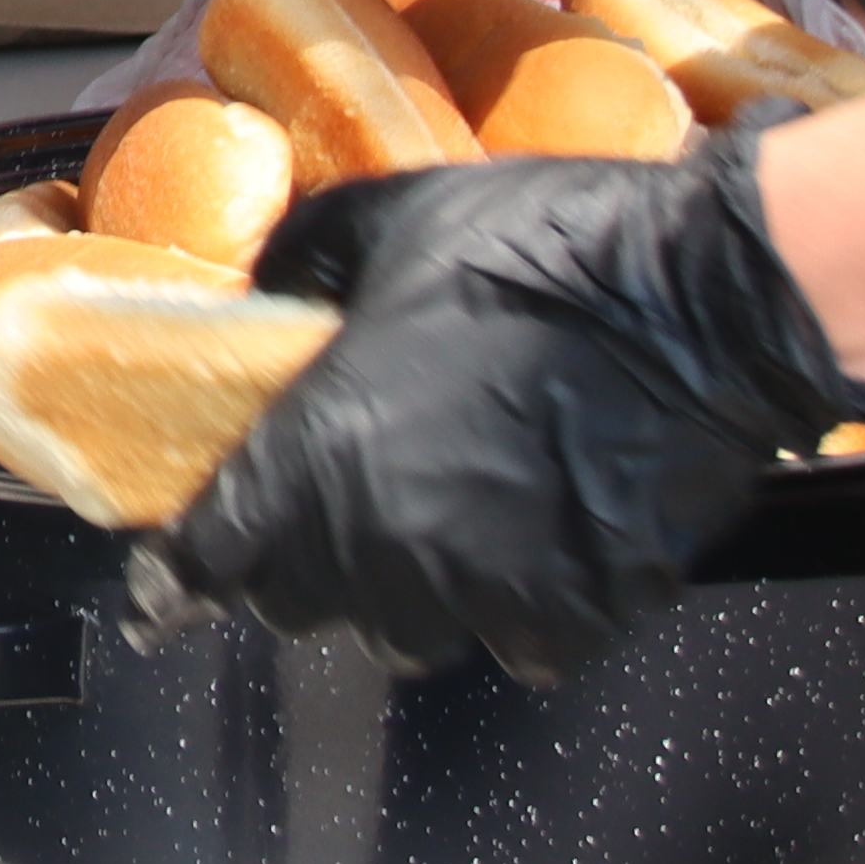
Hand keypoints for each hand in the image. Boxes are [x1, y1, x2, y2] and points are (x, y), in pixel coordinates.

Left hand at [161, 142, 864, 681]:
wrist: (702, 298)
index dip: (178, 583)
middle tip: (339, 504)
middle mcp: (385, 542)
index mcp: (318, 452)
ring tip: (447, 514)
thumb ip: (297, 268)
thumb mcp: (384, 222)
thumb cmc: (544, 251)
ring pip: (406, 633)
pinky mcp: (574, 613)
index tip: (162, 602)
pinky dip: (517, 605)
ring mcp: (483, 589)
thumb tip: (261, 293)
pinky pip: (516, 641)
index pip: (210, 559)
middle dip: (303, 565)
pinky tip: (538, 531)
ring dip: (409, 590)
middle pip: (302, 605)